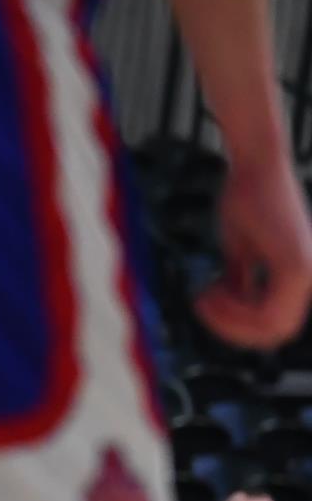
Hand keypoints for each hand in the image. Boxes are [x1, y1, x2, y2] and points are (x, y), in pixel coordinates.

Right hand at [194, 154, 311, 350]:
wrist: (256, 167)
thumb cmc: (247, 199)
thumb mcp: (241, 250)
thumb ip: (242, 280)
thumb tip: (231, 306)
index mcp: (299, 275)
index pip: (274, 325)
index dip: (236, 326)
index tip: (204, 303)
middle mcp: (309, 276)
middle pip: (274, 333)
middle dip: (232, 328)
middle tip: (200, 303)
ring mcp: (306, 272)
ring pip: (271, 327)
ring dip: (229, 321)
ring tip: (202, 296)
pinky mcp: (295, 265)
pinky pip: (266, 312)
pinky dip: (232, 310)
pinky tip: (209, 290)